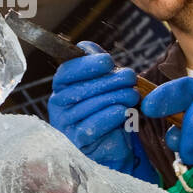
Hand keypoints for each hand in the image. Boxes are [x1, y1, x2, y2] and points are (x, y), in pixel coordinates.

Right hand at [49, 42, 153, 181]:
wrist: (115, 146)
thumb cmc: (109, 110)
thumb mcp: (105, 85)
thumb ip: (96, 66)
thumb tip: (87, 47)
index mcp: (62, 86)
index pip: (67, 71)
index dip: (87, 65)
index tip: (108, 62)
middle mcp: (58, 104)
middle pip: (80, 88)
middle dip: (109, 81)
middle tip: (131, 77)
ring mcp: (65, 123)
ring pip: (89, 106)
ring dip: (115, 97)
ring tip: (133, 95)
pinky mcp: (76, 141)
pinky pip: (92, 126)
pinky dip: (109, 117)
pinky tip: (123, 112)